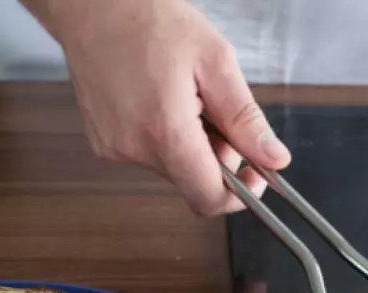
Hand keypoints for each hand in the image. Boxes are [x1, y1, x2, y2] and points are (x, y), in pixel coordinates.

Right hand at [23, 0, 289, 215]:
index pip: (208, 198)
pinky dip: (164, 137)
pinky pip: (148, 154)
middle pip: (192, 182)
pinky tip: (159, 99)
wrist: (93, 5)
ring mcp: (114, 148)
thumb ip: (245, 118)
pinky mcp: (103, 143)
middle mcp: (133, 148)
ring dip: (190, 145)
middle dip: (216, 157)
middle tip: (216, 110)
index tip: (254, 173)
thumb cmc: (150, 21)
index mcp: (164, 131)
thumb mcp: (215, 61)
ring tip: (184, 96)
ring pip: (172, 168)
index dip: (239, 194)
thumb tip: (274, 160)